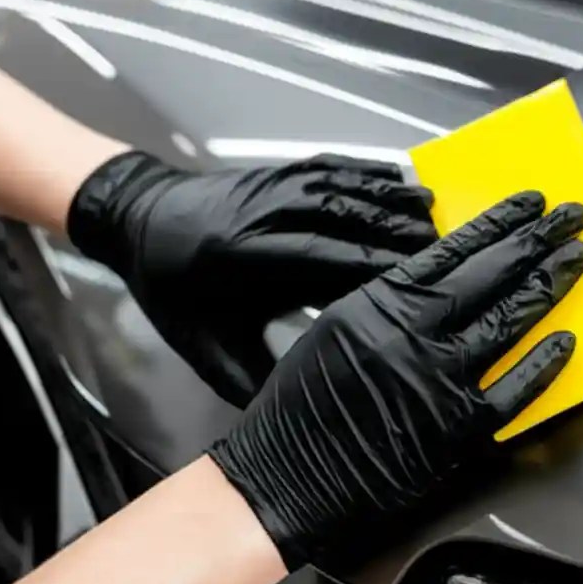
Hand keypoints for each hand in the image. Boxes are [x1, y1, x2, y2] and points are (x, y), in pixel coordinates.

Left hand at [67, 151, 436, 405]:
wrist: (135, 221)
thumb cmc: (170, 288)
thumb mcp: (201, 345)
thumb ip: (249, 380)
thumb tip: (295, 418)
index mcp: (242, 257)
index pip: (321, 256)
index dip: (371, 265)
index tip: (415, 279)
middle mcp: (262, 213)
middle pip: (341, 214)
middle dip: (396, 230)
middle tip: (447, 248)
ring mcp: (270, 185)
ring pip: (342, 186)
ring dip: (392, 198)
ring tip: (437, 212)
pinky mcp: (276, 170)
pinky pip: (331, 166)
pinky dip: (371, 171)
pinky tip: (404, 179)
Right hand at [209, 191, 582, 568]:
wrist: (287, 479)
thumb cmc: (300, 411)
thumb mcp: (336, 330)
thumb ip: (389, 301)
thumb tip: (439, 280)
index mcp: (379, 302)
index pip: (455, 248)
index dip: (500, 222)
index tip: (529, 204)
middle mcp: (414, 334)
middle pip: (492, 275)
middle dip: (539, 240)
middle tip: (571, 218)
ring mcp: (440, 380)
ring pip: (510, 321)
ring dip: (549, 286)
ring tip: (576, 261)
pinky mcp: (460, 429)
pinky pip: (516, 390)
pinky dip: (544, 364)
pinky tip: (566, 343)